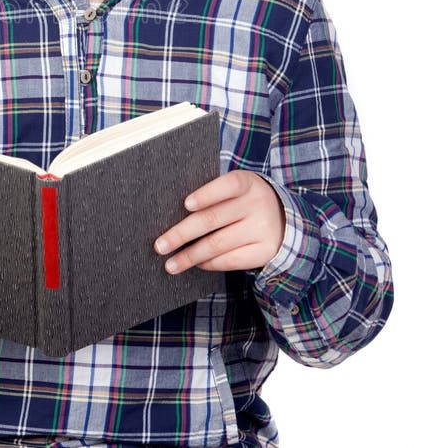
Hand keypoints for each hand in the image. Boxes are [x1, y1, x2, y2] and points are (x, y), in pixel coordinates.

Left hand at [154, 170, 285, 273]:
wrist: (286, 218)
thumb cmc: (245, 200)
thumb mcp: (237, 189)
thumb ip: (214, 195)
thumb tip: (173, 213)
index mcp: (247, 183)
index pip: (226, 186)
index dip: (206, 195)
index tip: (185, 204)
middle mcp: (257, 204)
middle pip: (213, 219)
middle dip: (181, 234)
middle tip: (159, 246)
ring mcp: (263, 229)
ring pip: (218, 244)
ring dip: (190, 256)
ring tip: (170, 264)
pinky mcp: (265, 250)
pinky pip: (230, 260)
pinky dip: (209, 264)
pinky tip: (196, 264)